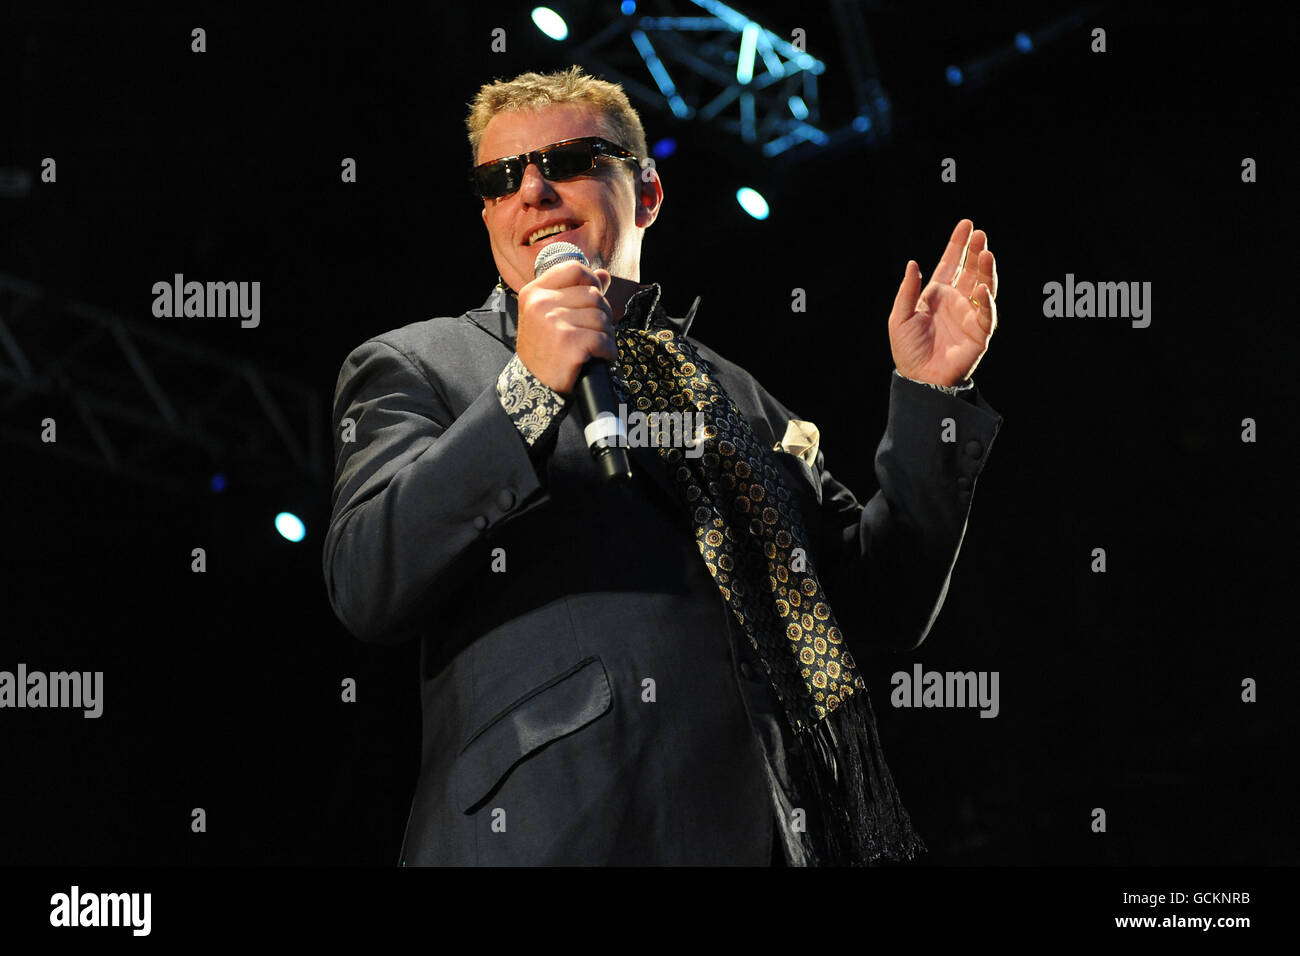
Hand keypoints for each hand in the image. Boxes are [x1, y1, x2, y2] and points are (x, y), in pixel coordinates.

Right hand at [516, 260, 615, 394]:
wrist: (534, 386)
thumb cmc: (545, 349)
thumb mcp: (550, 315)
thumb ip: (576, 292)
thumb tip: (603, 274)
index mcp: (534, 292)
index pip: (574, 269)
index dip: (591, 282)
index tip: (592, 300)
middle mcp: (541, 304)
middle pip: (594, 295)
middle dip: (602, 315)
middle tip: (593, 332)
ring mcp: (554, 322)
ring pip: (602, 317)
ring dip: (606, 335)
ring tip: (594, 347)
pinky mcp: (569, 342)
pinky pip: (604, 339)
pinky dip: (608, 351)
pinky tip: (599, 358)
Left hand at [888, 219, 997, 386]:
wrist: (918, 379)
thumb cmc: (908, 350)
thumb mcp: (900, 317)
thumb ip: (907, 291)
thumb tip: (912, 264)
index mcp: (937, 294)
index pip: (950, 264)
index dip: (958, 245)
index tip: (966, 225)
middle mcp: (956, 301)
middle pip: (970, 270)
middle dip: (976, 252)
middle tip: (980, 235)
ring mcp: (970, 315)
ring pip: (984, 287)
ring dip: (986, 270)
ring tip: (986, 253)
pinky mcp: (979, 333)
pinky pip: (986, 314)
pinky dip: (985, 301)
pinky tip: (981, 289)